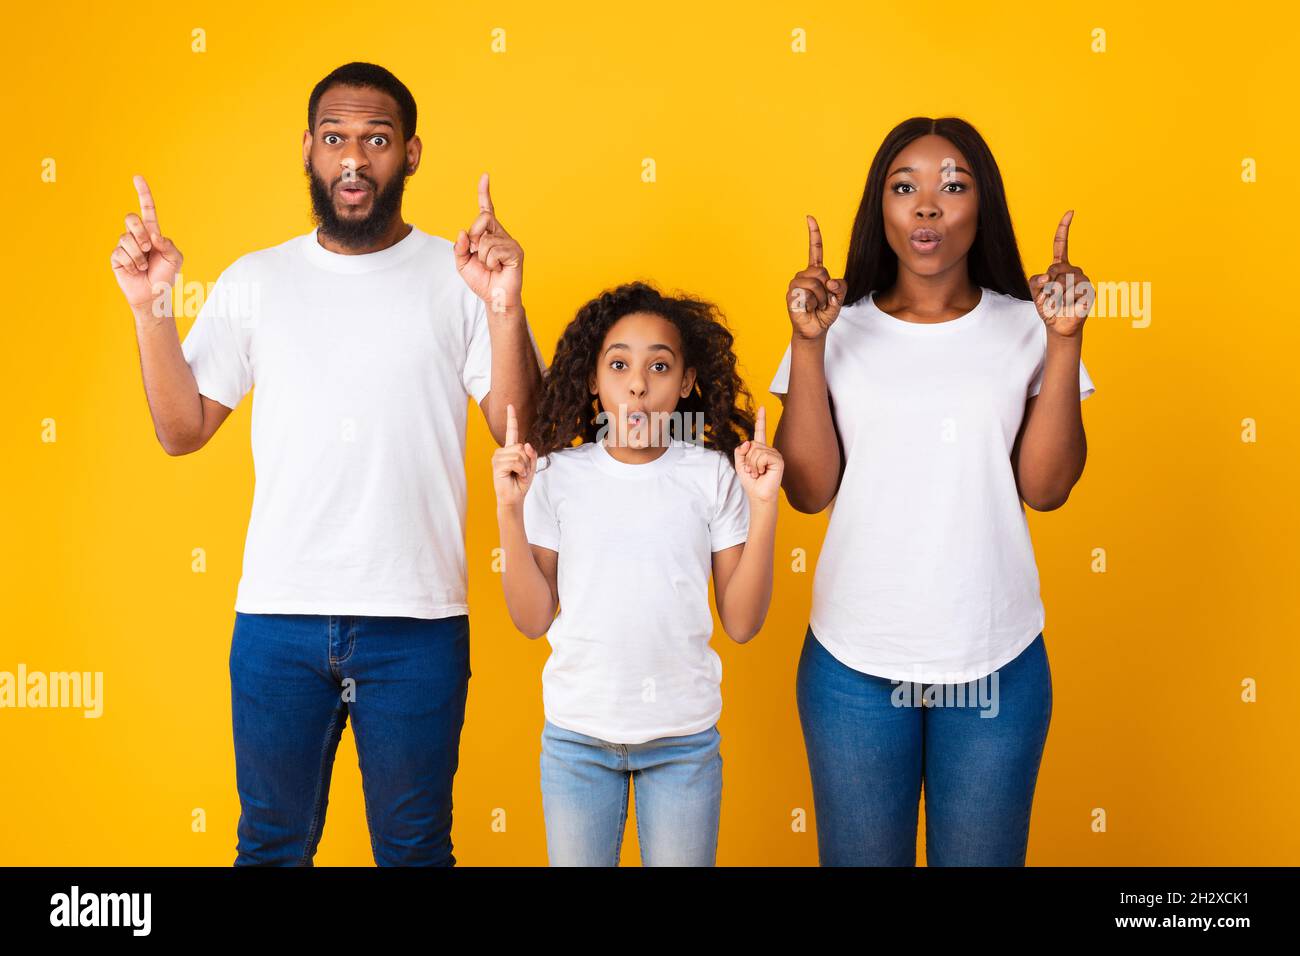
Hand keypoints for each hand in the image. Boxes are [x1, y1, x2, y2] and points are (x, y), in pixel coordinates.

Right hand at [110, 175, 183, 314]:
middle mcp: (136, 235)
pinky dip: (132, 263)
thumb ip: (169, 245)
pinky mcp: (116, 256)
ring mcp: (125, 245)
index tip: (137, 177)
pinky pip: (120, 253)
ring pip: (126, 238)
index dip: (143, 193)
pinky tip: (135, 270)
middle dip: (140, 233)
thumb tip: (154, 235)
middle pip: (130, 218)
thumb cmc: (165, 275)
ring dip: (138, 254)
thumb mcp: (175, 259)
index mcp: (152, 232)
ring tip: (143, 265)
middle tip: (149, 248)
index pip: (147, 208)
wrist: (154, 294)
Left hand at [455, 173, 523, 314]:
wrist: (494, 298)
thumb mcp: (462, 263)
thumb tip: (462, 232)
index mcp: (488, 233)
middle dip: (474, 238)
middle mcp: (500, 233)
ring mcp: (510, 242)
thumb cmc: (481, 280)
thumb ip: (458, 247)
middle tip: (478, 255)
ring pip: (485, 240)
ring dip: (482, 257)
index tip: (485, 176)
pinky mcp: (516, 252)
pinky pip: (494, 250)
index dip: (484, 192)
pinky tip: (498, 268)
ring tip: (491, 266)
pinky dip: (491, 262)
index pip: (486, 209)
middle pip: (482, 219)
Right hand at [493, 403, 536, 507]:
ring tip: (518, 474)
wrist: (514, 497)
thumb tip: (526, 444)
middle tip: (522, 471)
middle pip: (520, 446)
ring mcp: (498, 457)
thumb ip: (531, 454)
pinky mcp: (497, 465)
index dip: (511, 418)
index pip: (512, 431)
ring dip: (524, 466)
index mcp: (511, 450)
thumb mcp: (531, 466)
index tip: (510, 405)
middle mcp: (502, 451)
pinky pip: (515, 461)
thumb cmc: (520, 483)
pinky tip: (515, 476)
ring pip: (518, 453)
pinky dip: (520, 470)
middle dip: (527, 460)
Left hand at [735, 406, 783, 502]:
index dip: (761, 420)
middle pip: (752, 444)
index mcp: (760, 450)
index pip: (760, 432)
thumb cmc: (751, 482)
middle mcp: (769, 450)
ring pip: (756, 450)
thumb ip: (740, 451)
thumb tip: (747, 442)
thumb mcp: (739, 464)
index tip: (762, 407)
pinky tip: (763, 472)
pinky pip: (762, 455)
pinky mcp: (779, 460)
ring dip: (752, 464)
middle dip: (747, 459)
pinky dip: (758, 465)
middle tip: (752, 471)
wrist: (758, 495)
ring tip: (757, 473)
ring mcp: (775, 454)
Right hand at [787, 215, 845, 339]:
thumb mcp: (840, 298)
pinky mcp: (791, 295)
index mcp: (816, 272)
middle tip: (824, 301)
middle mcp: (803, 275)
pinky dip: (812, 304)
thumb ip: (842, 287)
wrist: (815, 330)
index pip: (815, 249)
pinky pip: (807, 294)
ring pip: (815, 284)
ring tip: (816, 306)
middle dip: (828, 289)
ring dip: (821, 298)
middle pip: (821, 272)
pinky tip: (808, 309)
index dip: (814, 234)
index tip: (809, 217)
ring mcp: (795, 284)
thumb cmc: (825, 312)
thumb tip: (830, 283)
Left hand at [1029, 210, 1092, 337]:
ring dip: (1056, 296)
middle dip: (1048, 285)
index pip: (1061, 244)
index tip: (1071, 212)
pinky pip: (1073, 292)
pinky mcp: (1089, 291)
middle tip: (1051, 297)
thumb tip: (1050, 276)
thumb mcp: (1034, 292)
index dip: (1064, 228)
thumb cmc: (1048, 306)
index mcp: (1060, 266)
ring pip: (1063, 282)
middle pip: (1055, 269)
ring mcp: (1083, 279)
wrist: (1058, 325)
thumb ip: (1035, 280)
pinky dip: (1066, 301)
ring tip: (1060, 302)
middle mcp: (1073, 269)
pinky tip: (1069, 305)